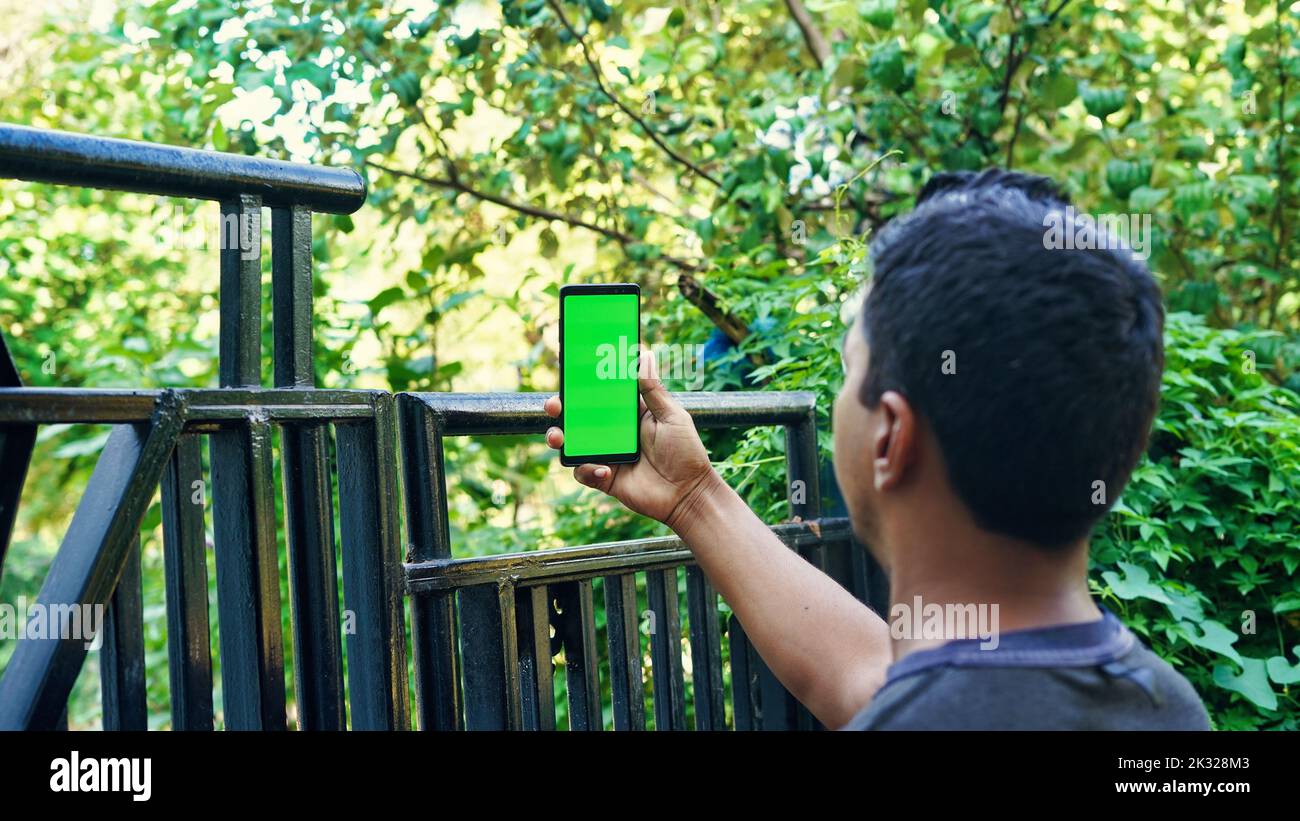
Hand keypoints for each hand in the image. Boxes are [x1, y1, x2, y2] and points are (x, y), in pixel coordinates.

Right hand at [545, 375, 719, 530]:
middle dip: (559, 409)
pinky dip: (587, 469)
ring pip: (571, 444)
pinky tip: (604, 470)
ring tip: (558, 437)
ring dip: (559, 438)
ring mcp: (605, 455)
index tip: (568, 370)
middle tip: (554, 405)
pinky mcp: (604, 478)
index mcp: (628, 414)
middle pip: (577, 417)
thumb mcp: (672, 416)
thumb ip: (653, 389)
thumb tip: (644, 355)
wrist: (689, 494)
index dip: (582, 384)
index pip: (599, 394)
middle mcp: (612, 433)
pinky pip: (582, 472)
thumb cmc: (686, 453)